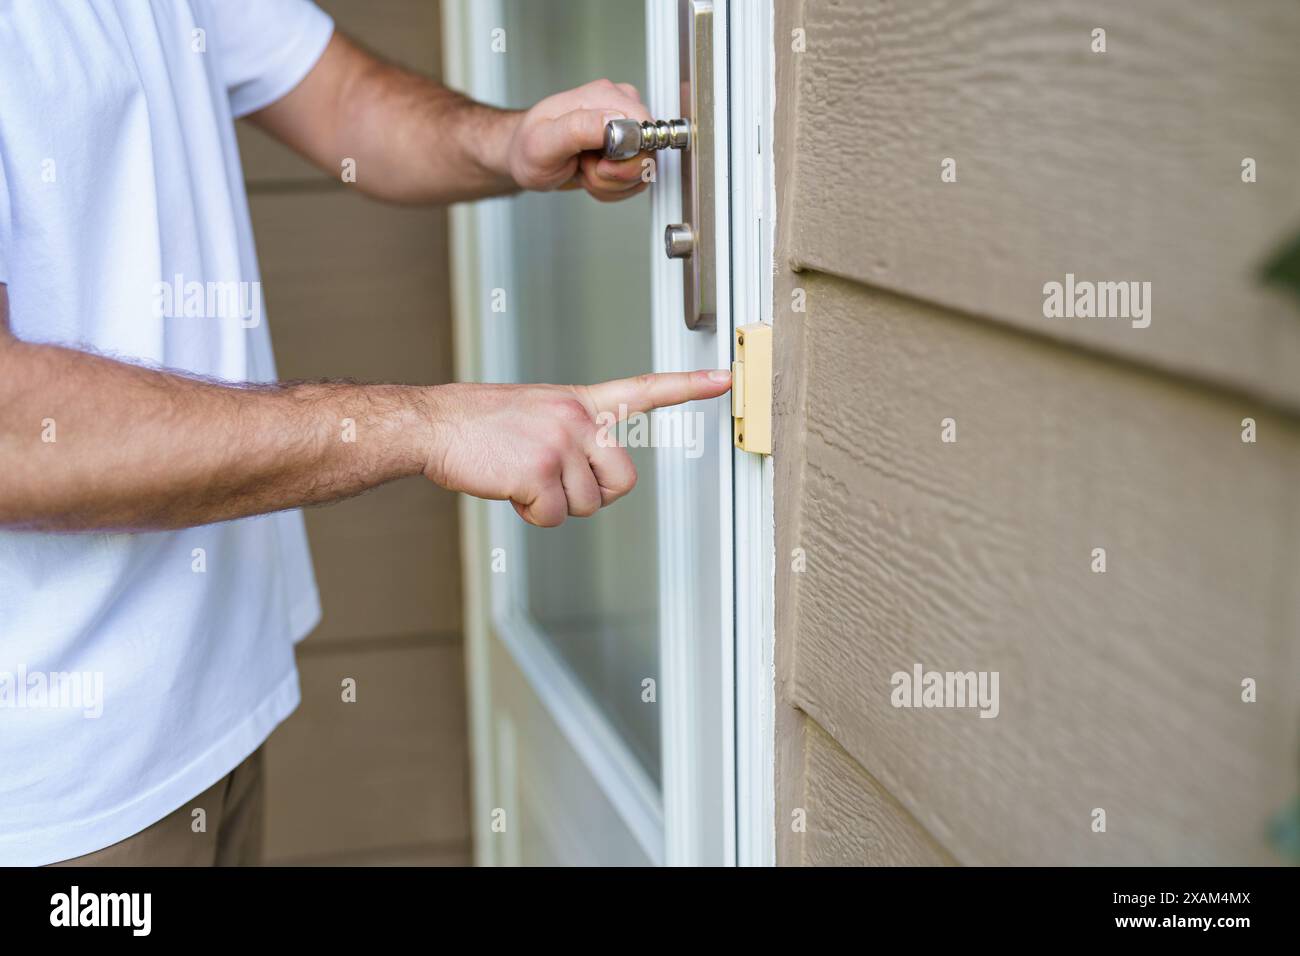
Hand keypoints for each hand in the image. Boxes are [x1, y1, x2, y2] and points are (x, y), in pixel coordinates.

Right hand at [422, 370, 731, 525]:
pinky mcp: (538, 471)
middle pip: (623, 480)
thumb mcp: (536, 409)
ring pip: (586, 505)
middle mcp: (577, 418)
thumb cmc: (479, 422)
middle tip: (556, 482)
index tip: (726, 379)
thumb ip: (573, 429)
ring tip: (520, 474)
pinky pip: (553, 517)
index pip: (645, 390)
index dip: (689, 388)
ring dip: (553, 504)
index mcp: (580, 401)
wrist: (433, 423)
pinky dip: (530, 515)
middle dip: (594, 493)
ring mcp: (560, 444)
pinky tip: (508, 486)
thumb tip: (591, 469)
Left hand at [506, 79, 653, 201]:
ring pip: (642, 171)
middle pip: (647, 154)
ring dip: (612, 184)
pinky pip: (635, 179)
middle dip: (615, 176)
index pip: (644, 129)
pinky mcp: (627, 149)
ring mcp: (625, 129)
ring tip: (585, 170)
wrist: (524, 158)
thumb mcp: (543, 141)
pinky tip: (592, 175)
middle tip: (587, 168)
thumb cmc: (528, 148)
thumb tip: (616, 121)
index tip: (598, 163)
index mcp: (603, 96)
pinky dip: (613, 188)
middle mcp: (620, 108)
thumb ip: (579, 128)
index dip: (625, 157)